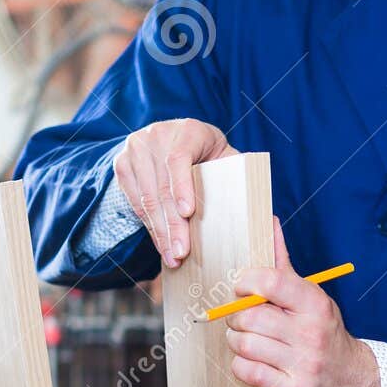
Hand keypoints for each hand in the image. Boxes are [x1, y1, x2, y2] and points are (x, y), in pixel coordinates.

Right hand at [113, 118, 237, 268]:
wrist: (173, 139)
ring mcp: (136, 149)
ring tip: (173, 256)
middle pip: (162, 186)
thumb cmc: (208, 154)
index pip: (179, 158)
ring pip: (146, 198)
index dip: (182, 186)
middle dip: (173, 224)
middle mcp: (157, 135)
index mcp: (188, 130)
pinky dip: (149, 226)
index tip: (188, 213)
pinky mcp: (122, 164)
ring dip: (160, 232)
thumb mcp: (226, 156)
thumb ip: (239, 174)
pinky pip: (135, 202)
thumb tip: (264, 210)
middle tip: (182, 253)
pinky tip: (161, 244)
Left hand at [226, 220, 379, 386]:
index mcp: (314, 304)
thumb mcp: (311, 298)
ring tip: (247, 341)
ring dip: (237, 343)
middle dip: (237, 318)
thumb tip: (269, 223)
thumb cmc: (323, 333)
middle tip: (241, 321)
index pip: (271, 282)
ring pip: (245, 345)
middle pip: (250, 316)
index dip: (245, 282)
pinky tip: (253, 363)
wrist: (353, 381)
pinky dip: (242, 366)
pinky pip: (249, 372)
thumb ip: (284, 264)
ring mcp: (303, 364)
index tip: (241, 288)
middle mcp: (311, 333)